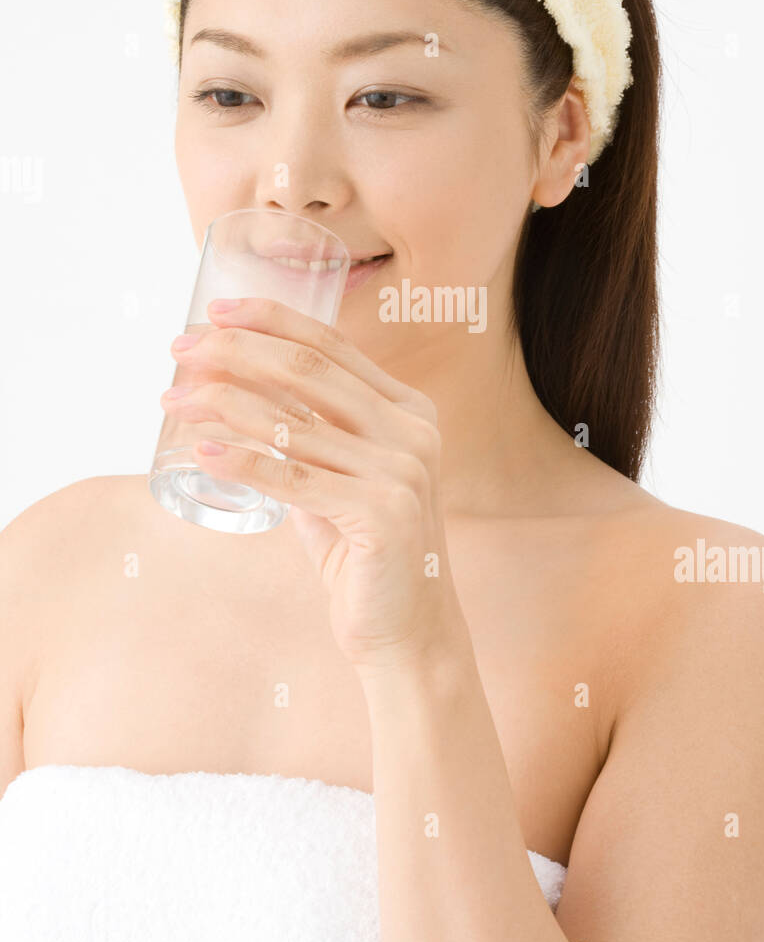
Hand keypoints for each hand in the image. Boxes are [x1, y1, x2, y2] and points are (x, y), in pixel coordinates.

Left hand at [164, 298, 469, 677]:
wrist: (406, 630)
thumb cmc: (362, 552)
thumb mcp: (336, 477)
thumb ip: (307, 434)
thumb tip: (233, 391)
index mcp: (408, 408)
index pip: (332, 344)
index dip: (271, 320)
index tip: (214, 312)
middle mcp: (413, 430)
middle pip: (309, 371)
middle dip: (235, 352)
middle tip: (180, 349)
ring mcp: (404, 471)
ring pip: (294, 422)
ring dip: (223, 404)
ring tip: (174, 399)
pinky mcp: (383, 512)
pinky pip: (294, 478)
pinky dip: (242, 460)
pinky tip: (200, 449)